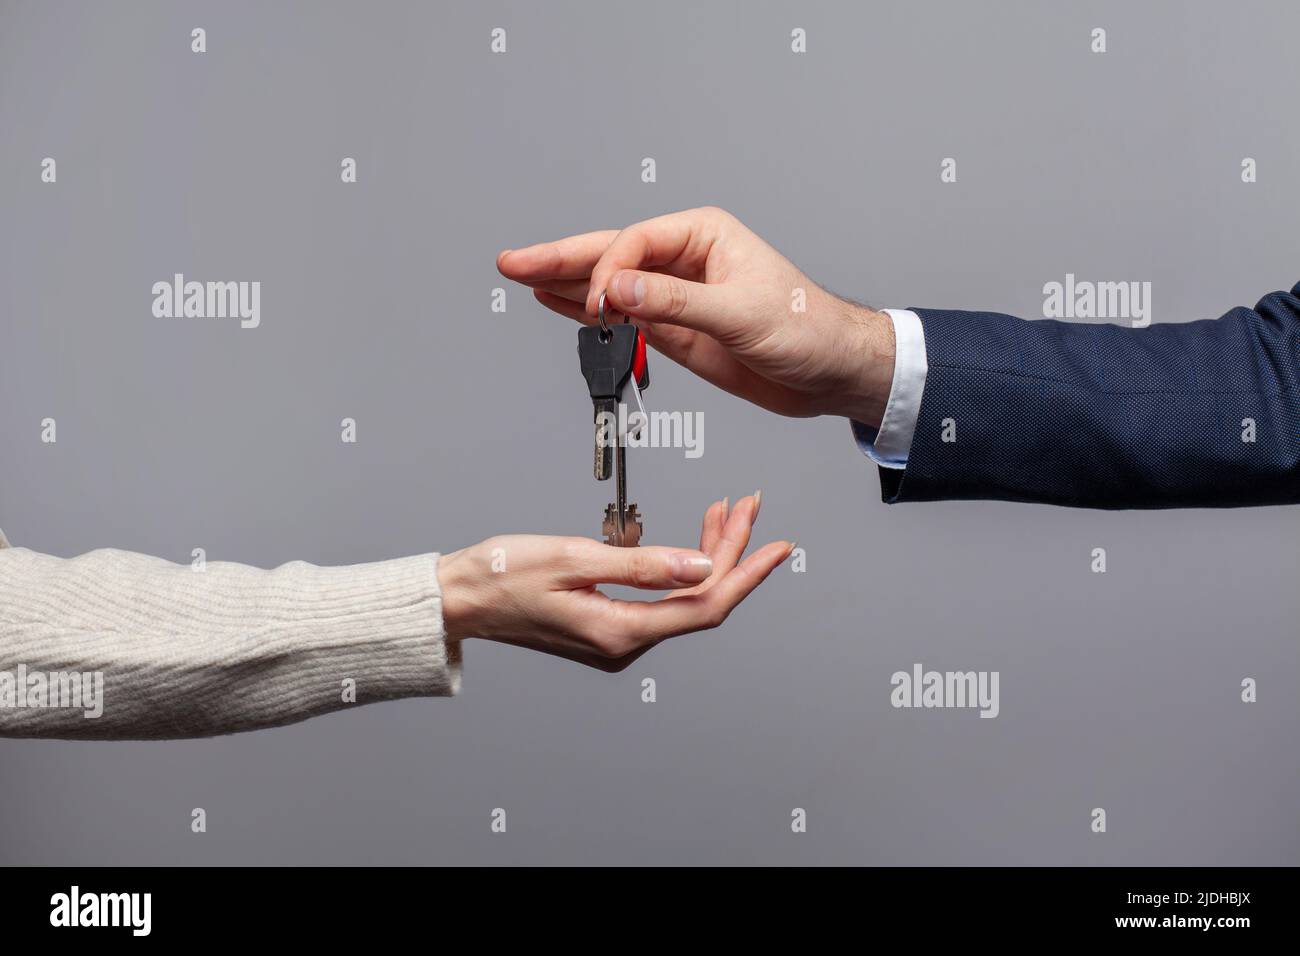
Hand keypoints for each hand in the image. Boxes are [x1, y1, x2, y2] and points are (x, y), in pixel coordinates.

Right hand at [436, 494, 789, 670]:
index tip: (777, 544)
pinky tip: (688, 539)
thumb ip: (642, 565)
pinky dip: (679, 565)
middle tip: (747, 506)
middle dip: (730, 551)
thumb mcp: (574, 558)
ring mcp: (616, 638)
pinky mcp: (607, 626)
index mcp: (620, 632)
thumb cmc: (501, 574)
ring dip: (707, 554)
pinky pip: (661, 598)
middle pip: (700, 598)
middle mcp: (624, 644)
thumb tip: (700, 564)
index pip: (706, 603)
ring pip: (683, 596)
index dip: (747, 572)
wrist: (459, 598)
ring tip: (723, 512)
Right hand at [498, 206, 895, 426]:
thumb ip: (676, 303)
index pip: (636, 245)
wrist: (832, 372)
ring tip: (521, 276)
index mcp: (705, 236)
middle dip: (561, 259)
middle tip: (514, 262)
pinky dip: (590, 313)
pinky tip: (559, 303)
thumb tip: (620, 289)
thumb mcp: (742, 315)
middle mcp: (685, 259)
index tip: (604, 306)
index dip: (609, 272)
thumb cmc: (808, 329)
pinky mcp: (675, 329)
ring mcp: (676, 295)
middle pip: (610, 254)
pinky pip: (624, 316)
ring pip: (610, 285)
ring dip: (567, 284)